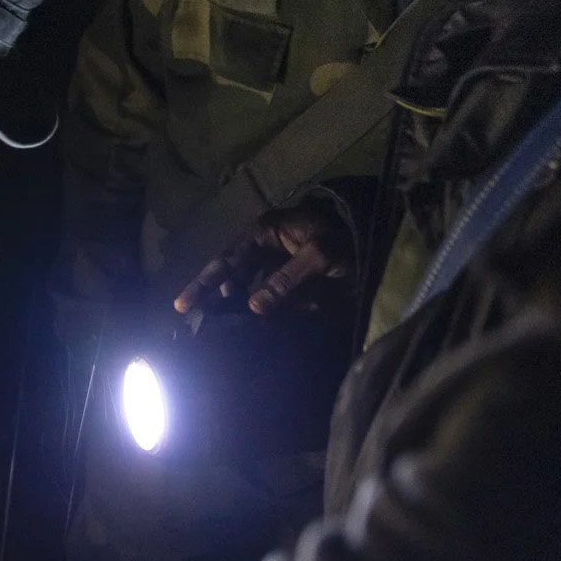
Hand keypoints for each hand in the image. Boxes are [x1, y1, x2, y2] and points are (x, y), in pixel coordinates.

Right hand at [174, 203, 354, 319]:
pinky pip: (270, 296)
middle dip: (216, 297)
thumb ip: (285, 281)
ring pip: (249, 287)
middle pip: (232, 274)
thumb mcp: (318, 257)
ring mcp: (279, 262)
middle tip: (199, 324)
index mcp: (266, 231)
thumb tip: (252, 306)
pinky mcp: (293, 279)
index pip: (228, 259)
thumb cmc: (347, 239)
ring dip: (237, 306)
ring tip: (224, 329)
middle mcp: (266, 245)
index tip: (182, 305)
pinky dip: (261, 312)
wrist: (378, 235)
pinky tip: (255, 327)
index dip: (204, 283)